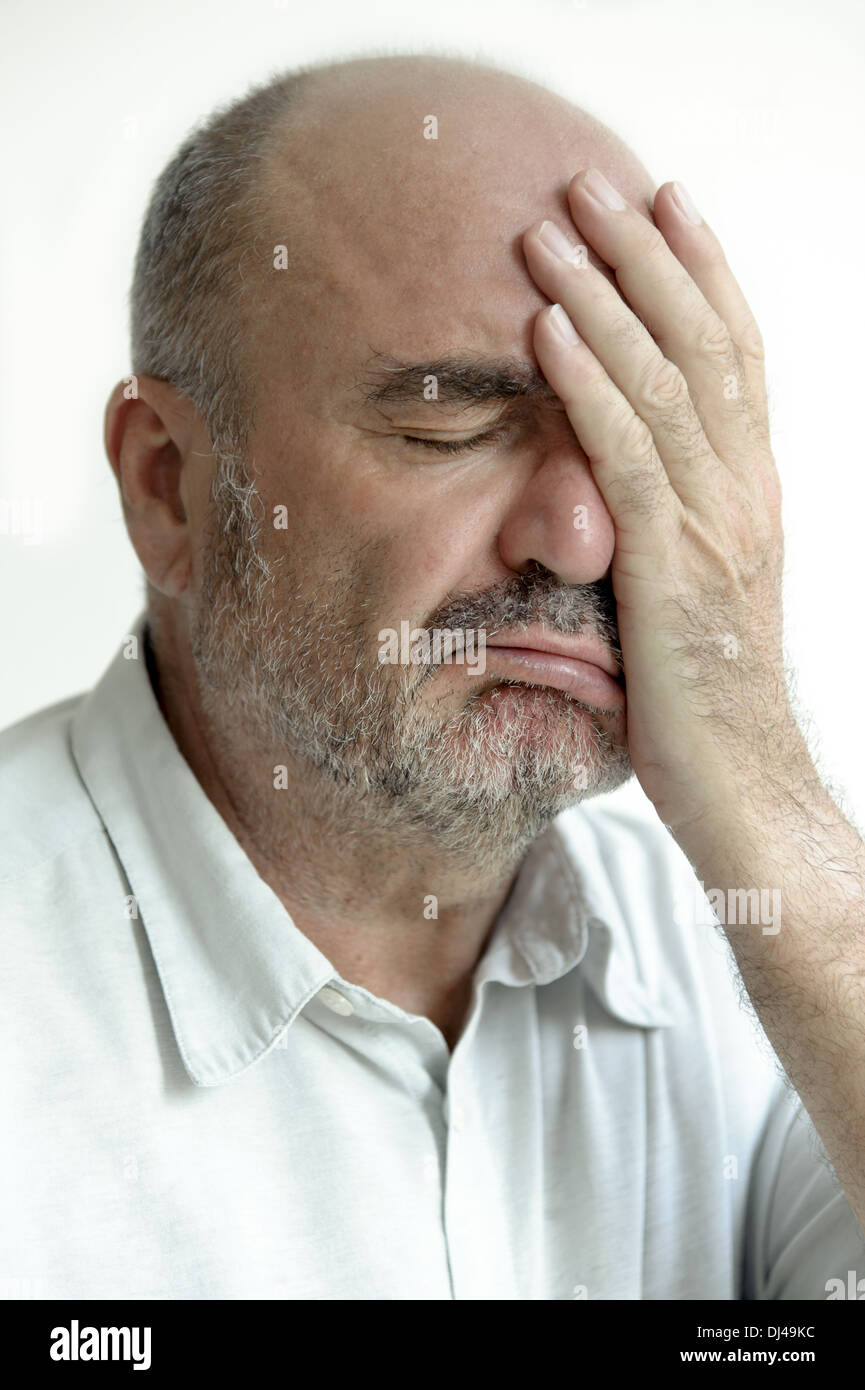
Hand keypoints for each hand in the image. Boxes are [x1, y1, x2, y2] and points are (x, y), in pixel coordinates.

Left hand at [523, 169, 795, 831]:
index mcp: (754, 493)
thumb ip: (675, 531)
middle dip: (646, 257)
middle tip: (594, 184)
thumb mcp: (700, 597)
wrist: (749, 790)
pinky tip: (549, 330)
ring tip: (551, 230)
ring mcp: (714, 526)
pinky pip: (626, 457)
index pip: (735, 357)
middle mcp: (746, 492)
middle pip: (701, 344)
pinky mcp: (669, 570)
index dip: (702, 275)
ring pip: (663, 383)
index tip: (665, 206)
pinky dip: (588, 387)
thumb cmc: (712, 702)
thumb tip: (622, 492)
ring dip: (606, 297)